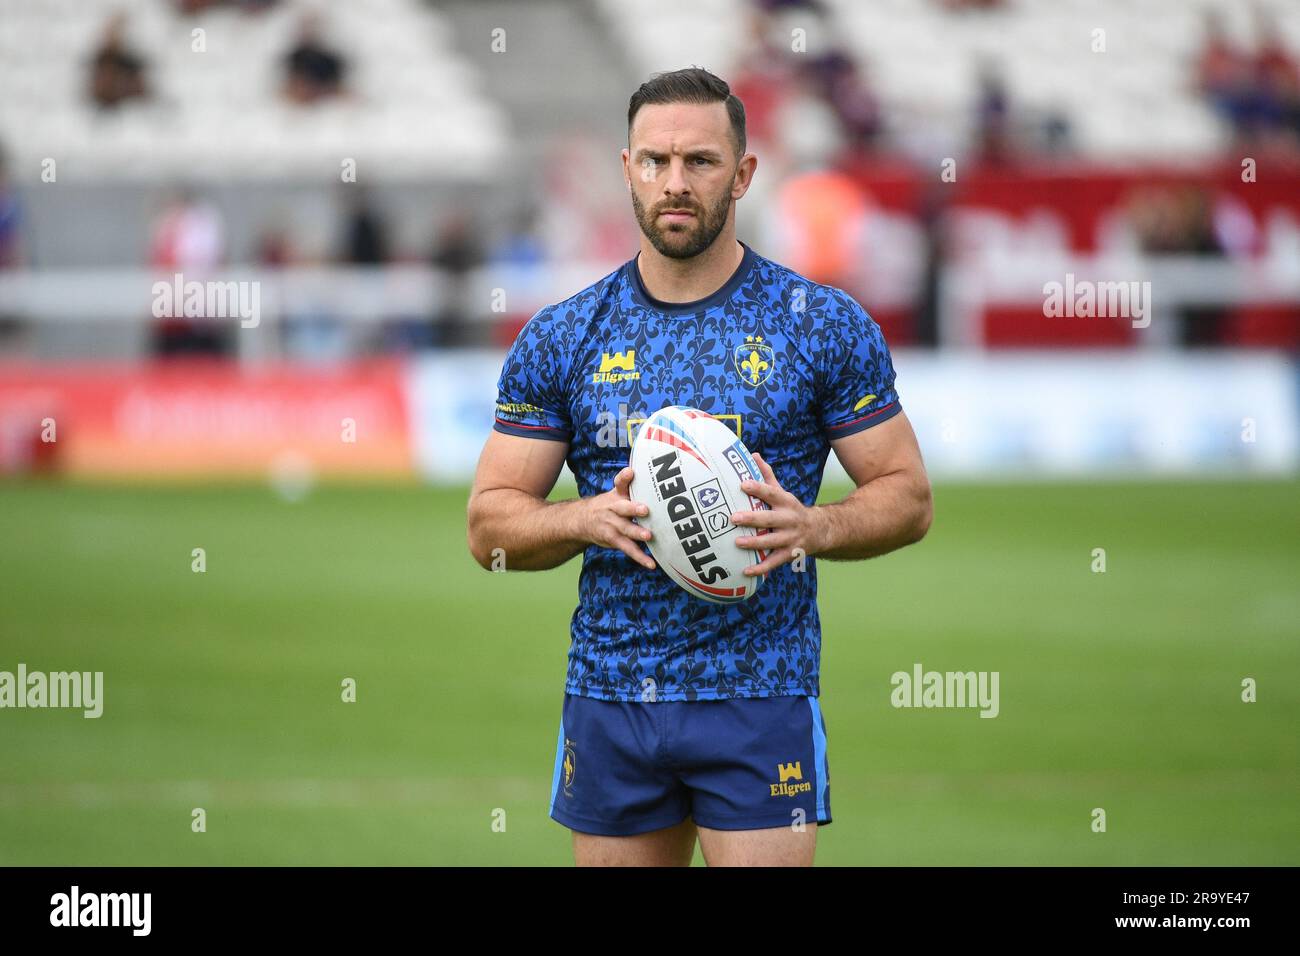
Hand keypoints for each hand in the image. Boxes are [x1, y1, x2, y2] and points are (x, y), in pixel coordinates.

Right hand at [577, 465, 655, 569]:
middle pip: (622, 507)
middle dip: (633, 508)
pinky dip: (639, 557)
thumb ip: (632, 485)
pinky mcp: (612, 539)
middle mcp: (612, 508)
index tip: (631, 472)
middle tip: (645, 510)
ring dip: (636, 532)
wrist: (581, 520)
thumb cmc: (609, 505)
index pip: (619, 483)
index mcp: (616, 494)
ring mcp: (611, 525)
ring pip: (624, 529)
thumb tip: (656, 478)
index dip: (624, 477)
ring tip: (648, 536)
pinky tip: (651, 564)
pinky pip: (627, 548)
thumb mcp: (617, 492)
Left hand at [731, 453, 821, 576]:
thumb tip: (753, 455)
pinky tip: (746, 571)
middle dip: (752, 519)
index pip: (771, 493)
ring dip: (754, 543)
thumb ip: (767, 476)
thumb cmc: (791, 509)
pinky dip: (761, 568)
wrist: (820, 530)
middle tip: (733, 518)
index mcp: (786, 502)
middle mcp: (789, 520)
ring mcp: (790, 538)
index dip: (758, 488)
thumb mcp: (783, 493)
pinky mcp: (790, 554)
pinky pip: (774, 562)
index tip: (742, 484)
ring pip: (771, 541)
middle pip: (770, 518)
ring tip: (737, 543)